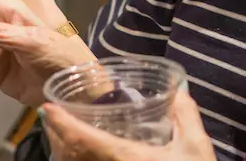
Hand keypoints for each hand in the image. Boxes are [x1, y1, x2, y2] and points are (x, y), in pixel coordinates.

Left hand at [42, 89, 216, 160]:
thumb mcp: (197, 147)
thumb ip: (187, 116)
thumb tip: (179, 91)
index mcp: (125, 156)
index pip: (84, 139)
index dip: (63, 123)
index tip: (47, 107)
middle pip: (71, 155)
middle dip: (58, 135)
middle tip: (54, 116)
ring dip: (65, 151)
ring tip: (64, 134)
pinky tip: (85, 155)